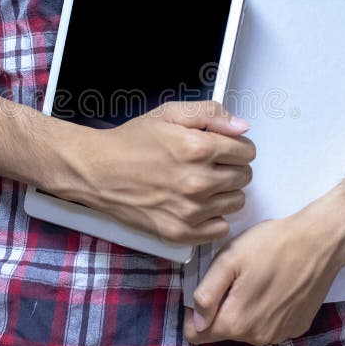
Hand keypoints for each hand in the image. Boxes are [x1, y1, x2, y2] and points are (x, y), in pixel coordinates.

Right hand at [65, 101, 254, 244]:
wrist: (98, 171)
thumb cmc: (131, 142)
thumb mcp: (169, 113)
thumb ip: (210, 113)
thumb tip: (241, 127)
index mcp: (198, 148)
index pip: (247, 152)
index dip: (236, 146)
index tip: (222, 147)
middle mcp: (198, 182)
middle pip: (244, 177)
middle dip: (231, 167)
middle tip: (208, 164)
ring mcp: (190, 211)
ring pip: (236, 202)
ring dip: (224, 192)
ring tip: (201, 183)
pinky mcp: (180, 232)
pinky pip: (220, 228)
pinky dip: (213, 217)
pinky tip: (197, 204)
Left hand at [183, 198, 344, 345]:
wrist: (321, 242)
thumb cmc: (274, 244)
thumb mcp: (229, 258)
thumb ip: (207, 293)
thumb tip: (196, 319)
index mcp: (236, 321)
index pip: (197, 334)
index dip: (194, 313)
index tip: (206, 291)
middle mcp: (258, 336)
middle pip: (223, 330)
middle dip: (222, 307)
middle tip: (235, 276)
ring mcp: (279, 334)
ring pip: (246, 328)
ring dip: (245, 308)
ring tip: (256, 277)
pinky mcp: (296, 327)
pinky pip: (269, 324)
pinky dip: (266, 309)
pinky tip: (274, 285)